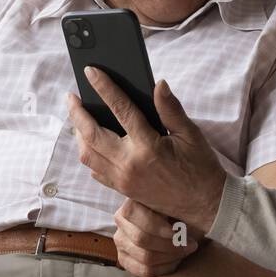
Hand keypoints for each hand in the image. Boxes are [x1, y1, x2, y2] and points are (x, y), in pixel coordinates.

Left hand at [68, 69, 226, 234]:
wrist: (204, 204)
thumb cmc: (200, 167)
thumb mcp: (190, 134)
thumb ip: (170, 109)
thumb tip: (158, 84)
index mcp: (148, 147)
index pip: (120, 109)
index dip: (104, 87)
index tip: (90, 71)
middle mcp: (130, 164)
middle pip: (91, 134)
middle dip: (77, 113)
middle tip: (71, 96)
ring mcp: (123, 179)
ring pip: (87, 154)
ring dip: (79, 134)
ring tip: (78, 117)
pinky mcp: (122, 190)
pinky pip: (95, 170)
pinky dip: (89, 153)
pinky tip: (91, 141)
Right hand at [113, 198, 201, 276]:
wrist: (184, 226)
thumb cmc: (184, 211)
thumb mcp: (180, 203)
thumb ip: (174, 203)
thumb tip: (178, 201)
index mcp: (133, 199)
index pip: (140, 218)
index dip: (163, 229)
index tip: (183, 232)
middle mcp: (121, 219)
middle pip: (142, 240)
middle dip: (171, 245)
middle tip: (191, 245)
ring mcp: (120, 240)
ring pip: (145, 258)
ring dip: (171, 257)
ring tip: (185, 251)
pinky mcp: (124, 258)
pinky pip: (144, 271)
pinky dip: (165, 269)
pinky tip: (176, 260)